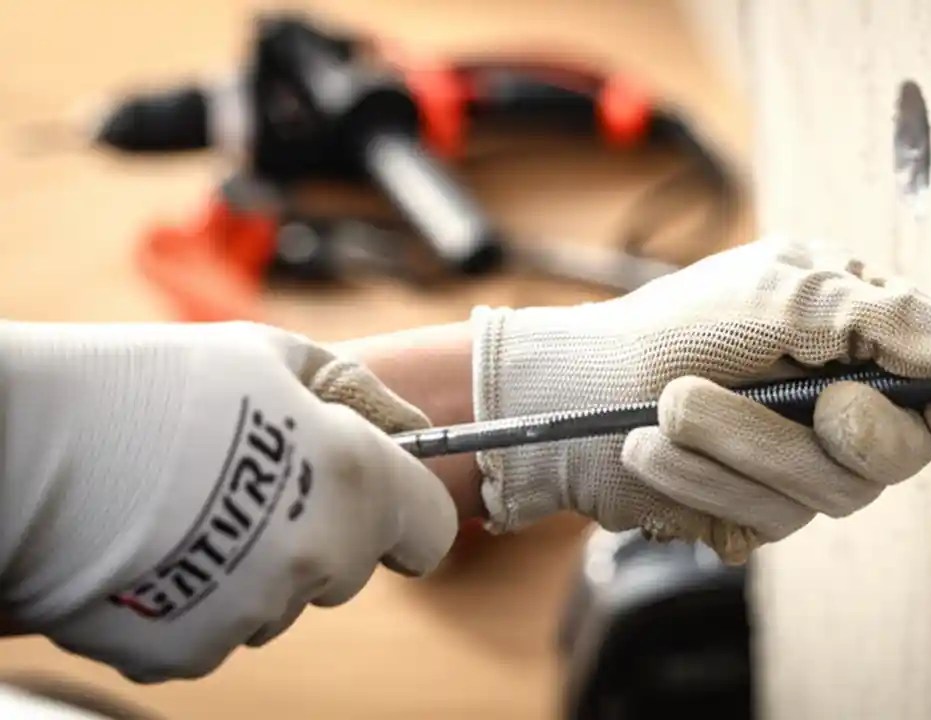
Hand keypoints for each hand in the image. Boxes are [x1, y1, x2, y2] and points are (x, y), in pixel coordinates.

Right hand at [0, 321, 456, 681]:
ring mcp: (255, 613)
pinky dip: (188, 602)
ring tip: (182, 510)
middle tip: (247, 485)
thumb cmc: (157, 385)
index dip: (407, 513)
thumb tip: (407, 425)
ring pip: (277, 601)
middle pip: (348, 566)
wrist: (34, 451)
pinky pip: (211, 632)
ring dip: (250, 568)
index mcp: (358, 481)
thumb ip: (354, 391)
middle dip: (317, 532)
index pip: (431, 530)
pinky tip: (147, 552)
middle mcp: (321, 557)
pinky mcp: (188, 653)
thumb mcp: (270, 354)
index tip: (381, 501)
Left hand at [472, 238, 930, 560]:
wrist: (578, 389)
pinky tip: (657, 452)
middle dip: (818, 426)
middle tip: (765, 397)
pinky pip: (763, 521)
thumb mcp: (776, 292)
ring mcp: (804, 465)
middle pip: (897, 453)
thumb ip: (878, 317)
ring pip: (824, 492)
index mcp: (865, 336)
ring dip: (733, 446)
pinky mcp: (761, 512)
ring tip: (669, 408)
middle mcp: (847, 404)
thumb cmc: (673, 326)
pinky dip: (701, 482)